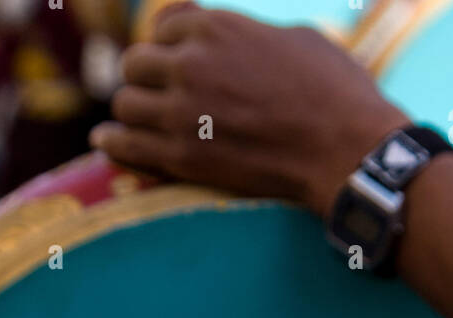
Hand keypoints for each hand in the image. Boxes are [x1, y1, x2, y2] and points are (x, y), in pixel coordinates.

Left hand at [89, 3, 407, 218]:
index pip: (163, 25)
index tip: (171, 63)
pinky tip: (107, 140)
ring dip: (132, 113)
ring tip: (138, 123)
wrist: (345, 149)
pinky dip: (113, 142)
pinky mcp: (180, 158)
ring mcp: (180, 112)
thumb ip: (247, 36)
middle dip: (147, 79)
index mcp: (215, 25)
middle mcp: (189, 63)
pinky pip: (124, 145)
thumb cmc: (334, 92)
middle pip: (136, 64)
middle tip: (157, 98)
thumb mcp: (293, 38)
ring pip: (125, 104)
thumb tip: (235, 42)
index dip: (167, 45)